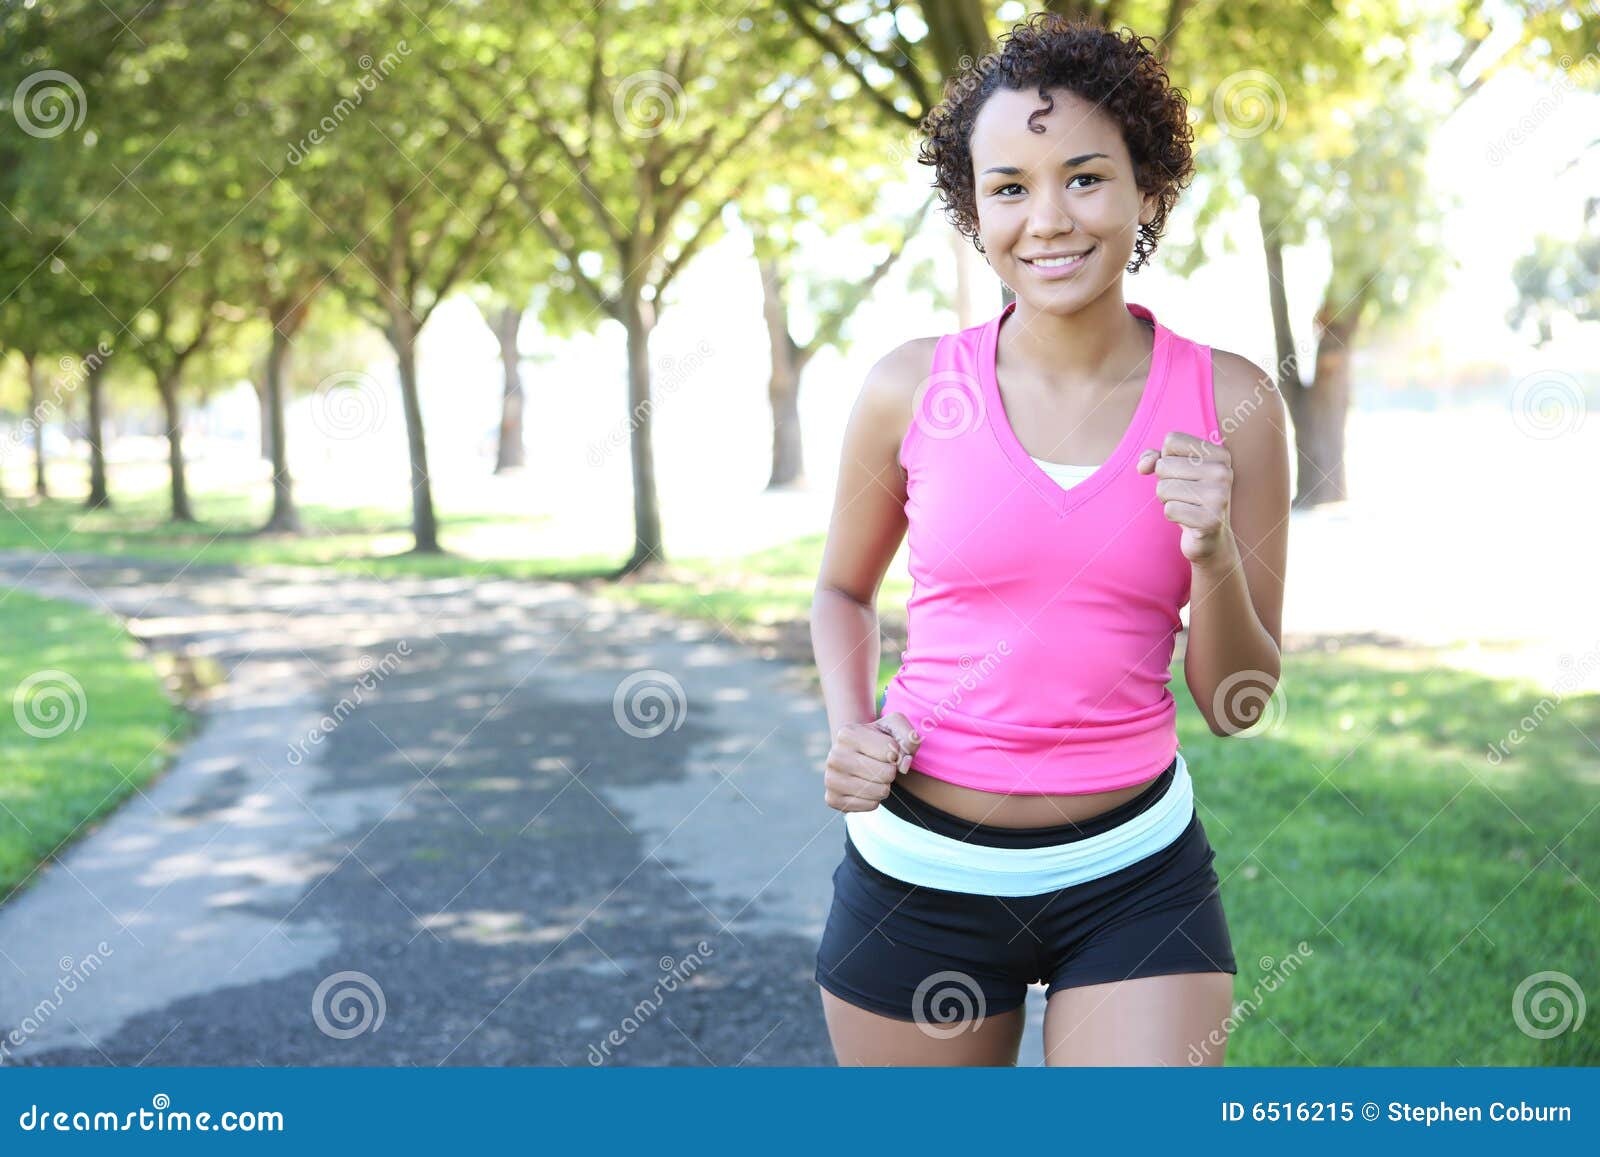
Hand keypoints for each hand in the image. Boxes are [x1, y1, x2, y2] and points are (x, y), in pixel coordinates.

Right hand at [823, 712, 921, 812]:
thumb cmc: (877, 740)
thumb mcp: (894, 727)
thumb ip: (909, 736)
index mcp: (847, 733)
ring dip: (885, 785)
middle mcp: (834, 756)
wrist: (852, 754)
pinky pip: (871, 805)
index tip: (887, 751)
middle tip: (881, 765)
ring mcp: (830, 779)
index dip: (896, 753)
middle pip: (886, 774)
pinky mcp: (833, 799)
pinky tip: (865, 787)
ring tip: (874, 776)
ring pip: (880, 791)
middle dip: (891, 771)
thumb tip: (904, 762)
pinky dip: (875, 798)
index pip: (890, 751)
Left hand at [1137, 431, 1234, 565]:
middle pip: (1164, 465)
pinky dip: (1172, 515)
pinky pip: (1169, 510)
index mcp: (1220, 454)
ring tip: (1186, 505)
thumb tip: (1143, 466)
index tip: (1182, 473)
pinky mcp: (1210, 520)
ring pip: (1163, 488)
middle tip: (1184, 494)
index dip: (1166, 458)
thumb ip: (1154, 458)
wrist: (1209, 537)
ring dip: (1167, 500)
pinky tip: (1188, 519)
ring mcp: (1219, 496)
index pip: (1172, 440)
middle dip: (1164, 482)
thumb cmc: (1189, 497)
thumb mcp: (1172, 471)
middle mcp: (1224, 472)